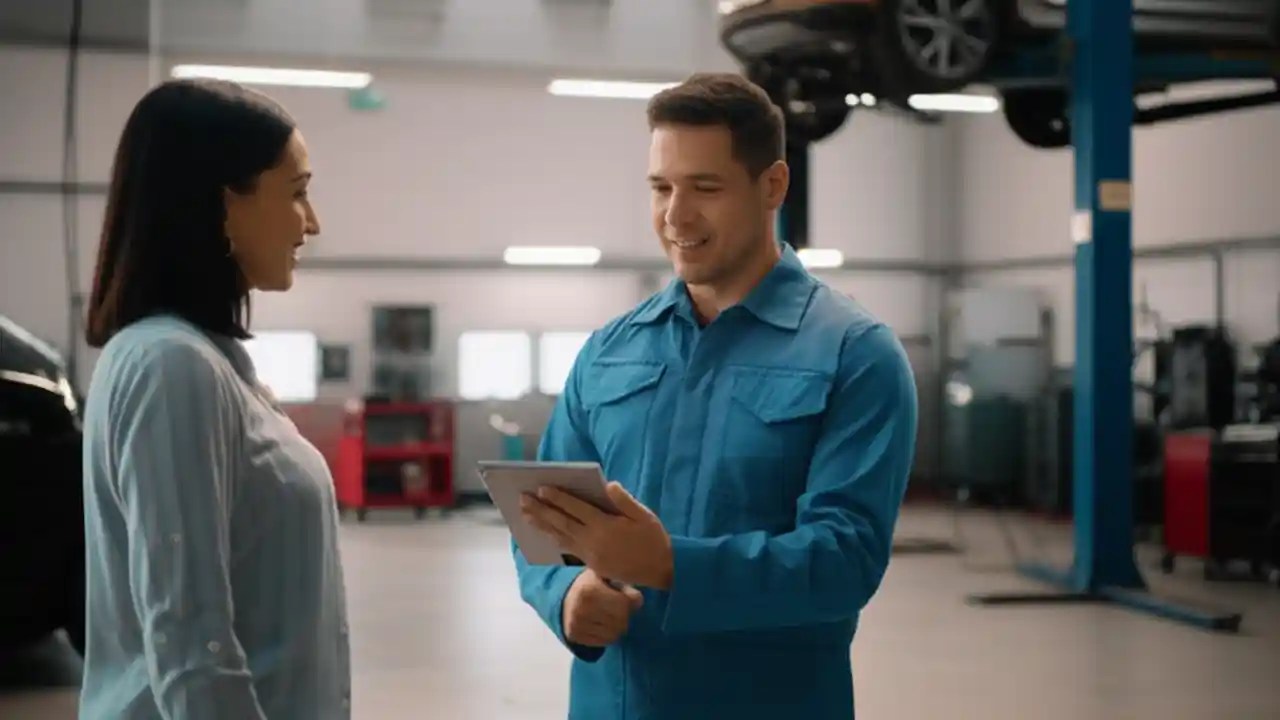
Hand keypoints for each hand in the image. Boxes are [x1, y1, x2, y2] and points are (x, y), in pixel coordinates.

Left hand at [522, 482, 674, 589]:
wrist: (660, 570)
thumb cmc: (653, 539)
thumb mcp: (644, 516)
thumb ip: (624, 501)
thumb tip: (608, 485)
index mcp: (605, 526)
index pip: (576, 509)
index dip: (558, 498)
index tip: (542, 488)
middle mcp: (593, 541)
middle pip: (561, 523)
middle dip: (541, 510)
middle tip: (523, 499)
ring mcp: (590, 554)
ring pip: (560, 537)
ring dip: (542, 525)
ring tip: (526, 515)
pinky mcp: (591, 564)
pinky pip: (568, 549)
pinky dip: (554, 539)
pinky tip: (545, 533)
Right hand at [562, 568, 643, 647]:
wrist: (564, 597)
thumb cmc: (592, 584)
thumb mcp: (606, 576)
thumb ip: (623, 585)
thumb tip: (638, 601)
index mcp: (589, 589)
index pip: (624, 603)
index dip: (631, 600)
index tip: (630, 597)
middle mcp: (581, 608)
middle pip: (621, 620)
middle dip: (625, 615)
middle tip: (620, 608)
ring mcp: (576, 624)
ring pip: (614, 634)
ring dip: (618, 627)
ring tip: (611, 616)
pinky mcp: (574, 636)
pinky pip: (603, 642)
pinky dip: (608, 635)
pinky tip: (603, 625)